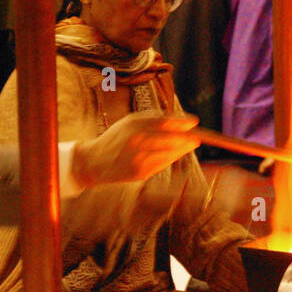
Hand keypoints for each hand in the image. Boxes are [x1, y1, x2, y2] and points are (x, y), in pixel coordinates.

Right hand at [72, 112, 201, 186]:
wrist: (94, 162)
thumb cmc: (117, 138)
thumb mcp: (130, 121)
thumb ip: (155, 119)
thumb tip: (184, 122)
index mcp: (134, 124)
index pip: (165, 122)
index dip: (183, 123)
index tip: (195, 122)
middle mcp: (137, 141)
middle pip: (171, 140)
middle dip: (187, 139)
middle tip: (198, 139)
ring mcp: (139, 158)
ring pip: (170, 154)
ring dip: (182, 149)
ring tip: (189, 144)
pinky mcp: (140, 172)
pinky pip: (162, 164)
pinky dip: (170, 158)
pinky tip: (174, 154)